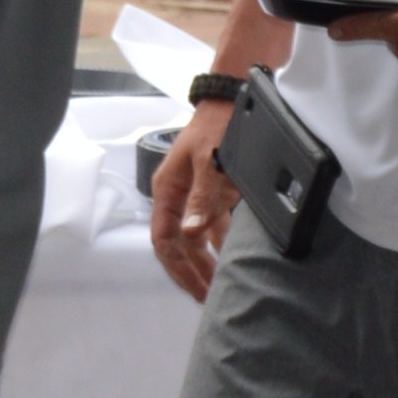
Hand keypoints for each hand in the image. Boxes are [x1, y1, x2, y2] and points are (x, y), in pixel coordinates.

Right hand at [149, 100, 240, 302]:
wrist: (230, 99)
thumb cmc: (216, 127)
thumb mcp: (209, 161)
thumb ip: (202, 198)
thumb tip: (193, 233)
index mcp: (167, 191)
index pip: (164, 239)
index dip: (177, 267)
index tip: (195, 288)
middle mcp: (177, 198)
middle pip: (177, 244)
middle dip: (191, 272)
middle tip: (209, 297)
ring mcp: (194, 196)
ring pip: (194, 239)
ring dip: (206, 262)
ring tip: (220, 286)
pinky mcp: (212, 193)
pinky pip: (212, 226)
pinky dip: (221, 243)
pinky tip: (233, 258)